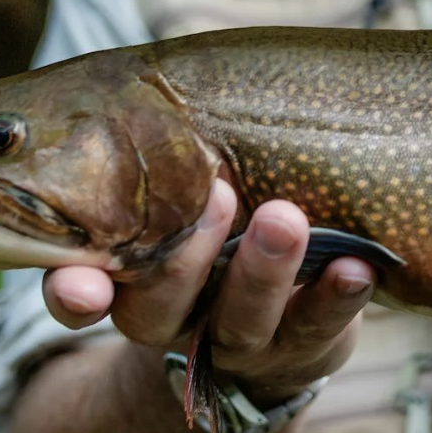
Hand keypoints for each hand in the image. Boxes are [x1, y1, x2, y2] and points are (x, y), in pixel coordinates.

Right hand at [42, 179, 373, 401]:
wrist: (278, 338)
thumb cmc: (217, 240)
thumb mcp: (178, 209)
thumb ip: (160, 169)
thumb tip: (153, 86)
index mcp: (130, 285)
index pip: (82, 295)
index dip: (75, 294)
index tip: (84, 283)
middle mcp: (176, 321)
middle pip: (162, 306)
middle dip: (187, 257)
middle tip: (220, 194)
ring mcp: (239, 341)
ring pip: (241, 320)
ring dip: (263, 271)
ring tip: (287, 219)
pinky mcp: (303, 346)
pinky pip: (318, 327)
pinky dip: (337, 297)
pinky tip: (356, 267)